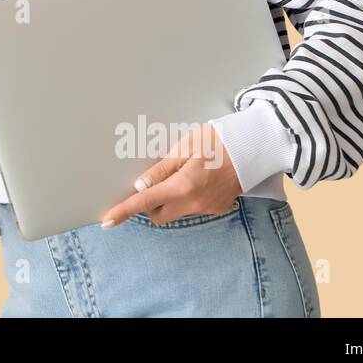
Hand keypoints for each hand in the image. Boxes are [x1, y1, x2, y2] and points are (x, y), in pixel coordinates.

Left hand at [98, 122, 242, 228]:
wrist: (255, 146)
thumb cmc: (218, 140)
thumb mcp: (185, 147)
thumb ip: (161, 170)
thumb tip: (140, 187)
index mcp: (183, 187)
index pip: (145, 202)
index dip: (124, 211)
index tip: (107, 221)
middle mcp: (195, 203)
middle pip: (160, 214)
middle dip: (151, 203)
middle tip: (156, 180)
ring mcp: (208, 208)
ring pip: (177, 211)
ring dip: (171, 199)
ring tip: (183, 172)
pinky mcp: (219, 207)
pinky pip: (194, 207)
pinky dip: (188, 197)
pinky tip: (199, 177)